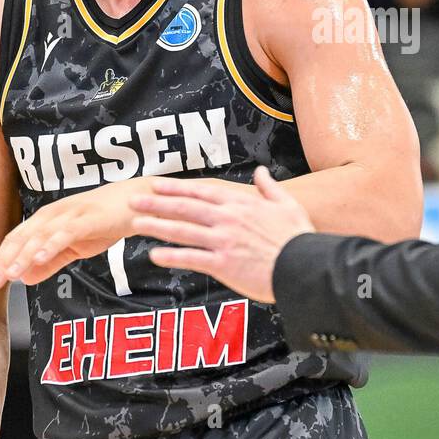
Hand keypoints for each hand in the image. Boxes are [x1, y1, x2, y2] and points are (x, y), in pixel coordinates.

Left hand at [0, 181, 138, 288]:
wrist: (138, 201)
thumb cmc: (105, 221)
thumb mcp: (74, 246)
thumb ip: (51, 262)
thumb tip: (25, 279)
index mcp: (47, 219)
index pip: (17, 239)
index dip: (1, 259)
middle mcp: (54, 214)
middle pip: (23, 236)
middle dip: (6, 259)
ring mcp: (72, 214)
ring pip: (41, 234)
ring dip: (24, 254)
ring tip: (12, 273)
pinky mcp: (90, 218)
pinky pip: (67, 231)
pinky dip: (52, 244)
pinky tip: (42, 258)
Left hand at [129, 166, 312, 304]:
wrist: (304, 266)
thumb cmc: (299, 237)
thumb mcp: (288, 204)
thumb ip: (269, 187)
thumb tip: (260, 172)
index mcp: (241, 204)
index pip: (202, 192)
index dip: (177, 189)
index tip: (157, 185)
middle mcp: (228, 219)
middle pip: (185, 208)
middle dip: (157, 203)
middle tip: (133, 200)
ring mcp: (223, 241)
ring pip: (183, 231)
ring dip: (157, 226)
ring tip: (135, 223)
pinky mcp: (224, 265)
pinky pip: (191, 259)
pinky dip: (172, 256)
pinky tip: (154, 255)